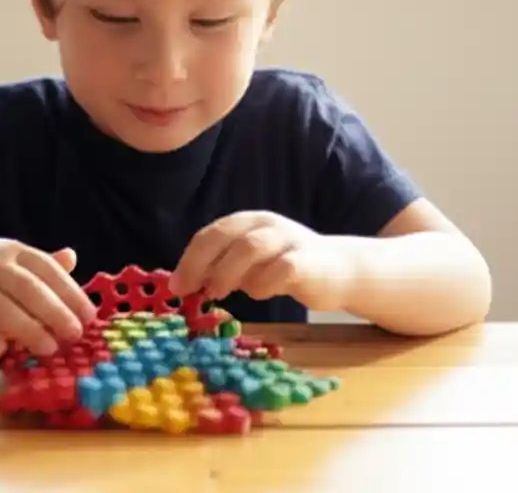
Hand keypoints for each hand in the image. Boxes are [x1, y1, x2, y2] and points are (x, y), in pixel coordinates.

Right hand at [0, 242, 97, 357]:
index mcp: (10, 250)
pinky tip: (2, 351)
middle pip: (26, 288)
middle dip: (54, 313)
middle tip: (75, 335)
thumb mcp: (6, 260)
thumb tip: (73, 258)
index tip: (89, 316)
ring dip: (27, 329)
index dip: (70, 292)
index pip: (46, 268)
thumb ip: (39, 265)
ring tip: (49, 348)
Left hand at [171, 211, 322, 300]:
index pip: (212, 233)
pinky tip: (259, 294)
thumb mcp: (252, 264)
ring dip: (226, 272)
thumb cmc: (288, 267)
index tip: (176, 285)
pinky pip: (280, 271)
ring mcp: (288, 240)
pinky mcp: (307, 262)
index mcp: (249, 222)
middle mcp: (266, 225)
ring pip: (250, 248)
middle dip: (200, 262)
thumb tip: (187, 284)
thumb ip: (223, 268)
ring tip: (216, 293)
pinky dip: (263, 285)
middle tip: (187, 289)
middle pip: (225, 235)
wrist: (341, 270)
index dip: (189, 258)